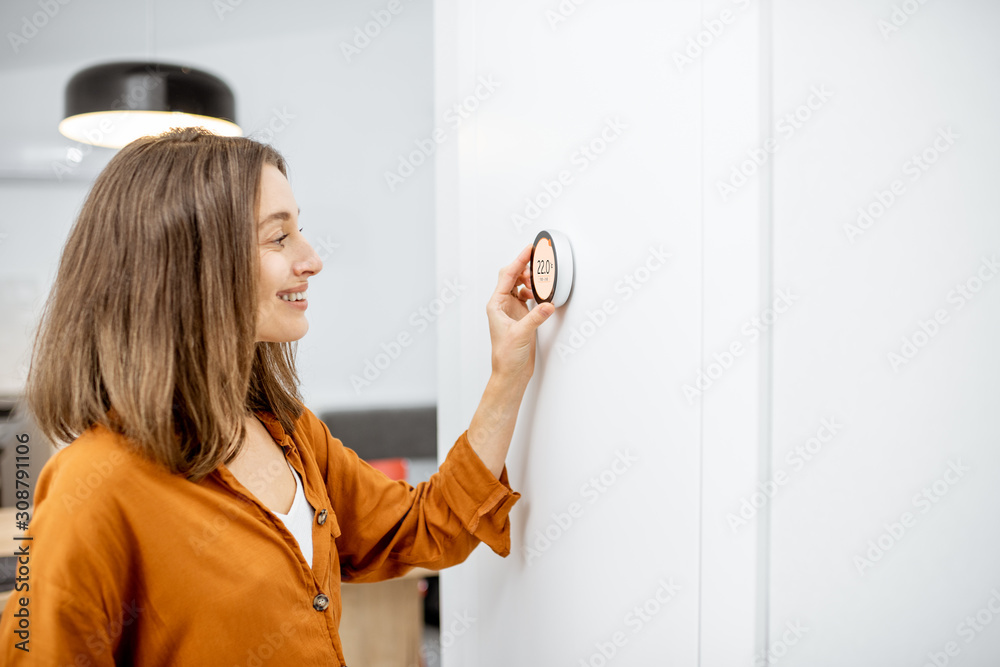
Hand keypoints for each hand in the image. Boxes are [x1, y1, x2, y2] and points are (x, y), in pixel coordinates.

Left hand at [486, 244, 555, 380]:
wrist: (510, 373)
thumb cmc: (506, 356)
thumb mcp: (521, 334)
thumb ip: (535, 318)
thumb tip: (547, 304)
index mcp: (496, 305)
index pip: (508, 276)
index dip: (519, 260)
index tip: (529, 249)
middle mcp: (502, 305)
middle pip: (512, 277)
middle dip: (525, 267)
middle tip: (538, 260)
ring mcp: (512, 311)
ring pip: (520, 286)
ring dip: (530, 280)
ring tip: (540, 279)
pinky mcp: (521, 317)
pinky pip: (527, 297)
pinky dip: (534, 292)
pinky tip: (541, 295)